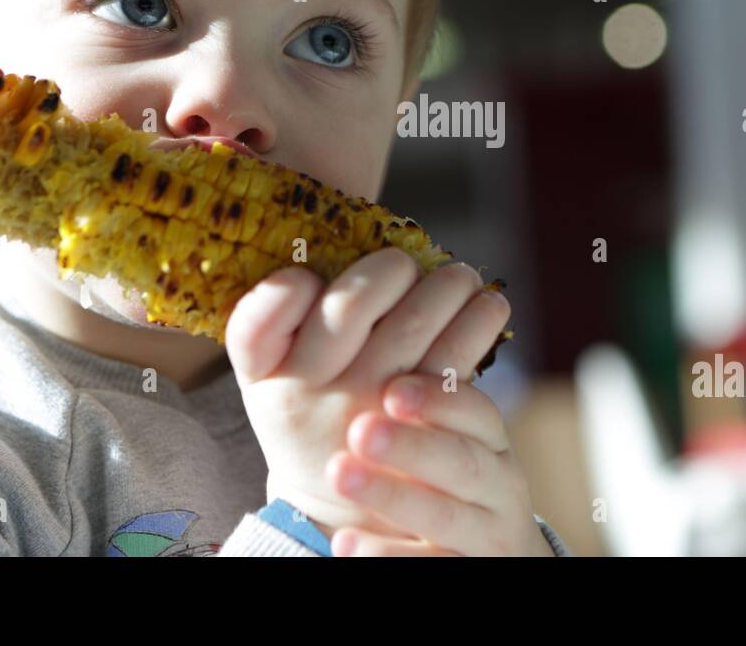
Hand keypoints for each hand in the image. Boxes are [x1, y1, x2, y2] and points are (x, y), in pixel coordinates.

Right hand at [225, 248, 511, 539]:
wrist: (344, 500)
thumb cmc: (308, 409)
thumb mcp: (269, 375)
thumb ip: (277, 320)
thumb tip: (335, 245)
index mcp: (266, 375)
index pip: (258, 323)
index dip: (288, 287)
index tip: (308, 276)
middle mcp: (312, 393)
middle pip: (351, 306)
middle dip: (389, 268)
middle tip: (406, 263)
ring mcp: (370, 410)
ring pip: (413, 323)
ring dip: (445, 284)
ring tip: (458, 277)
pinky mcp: (425, 423)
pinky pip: (457, 357)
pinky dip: (479, 319)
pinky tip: (487, 304)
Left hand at [326, 372, 555, 556]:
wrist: (492, 555)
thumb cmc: (450, 485)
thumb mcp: (449, 442)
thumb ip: (413, 403)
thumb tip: (352, 326)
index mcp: (489, 442)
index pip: (476, 412)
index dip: (438, 400)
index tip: (391, 389)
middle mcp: (497, 485)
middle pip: (463, 462)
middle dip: (412, 445)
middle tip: (359, 429)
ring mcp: (486, 533)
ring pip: (448, 516)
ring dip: (394, 495)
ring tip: (341, 473)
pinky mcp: (466, 572)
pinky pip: (432, 566)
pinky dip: (388, 555)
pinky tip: (345, 543)